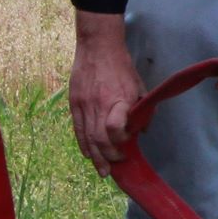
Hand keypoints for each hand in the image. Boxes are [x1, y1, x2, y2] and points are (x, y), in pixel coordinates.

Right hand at [69, 12, 144, 172]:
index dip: (121, 140)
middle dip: (108, 157)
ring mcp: (83, 105)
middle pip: (99, 139)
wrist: (98, 47)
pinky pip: (77, 129)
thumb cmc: (122, 66)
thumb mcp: (138, 85)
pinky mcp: (74, 103)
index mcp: (117, 99)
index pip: (114, 128)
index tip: (128, 142)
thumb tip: (143, 130)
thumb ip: (142, 109)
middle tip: (114, 168)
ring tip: (101, 170)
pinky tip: (88, 155)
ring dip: (95, 157)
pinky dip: (82, 144)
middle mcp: (99, 105)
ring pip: (87, 138)